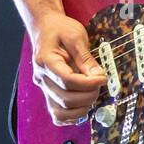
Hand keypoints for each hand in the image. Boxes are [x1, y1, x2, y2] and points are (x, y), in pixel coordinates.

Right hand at [29, 11, 107, 125]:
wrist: (45, 28)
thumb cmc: (60, 29)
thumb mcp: (75, 36)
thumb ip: (86, 57)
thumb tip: (98, 76)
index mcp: (46, 61)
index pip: (67, 80)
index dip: (88, 83)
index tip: (103, 78)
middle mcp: (41, 78)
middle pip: (64, 98)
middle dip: (88, 95)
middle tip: (100, 84)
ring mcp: (43, 87)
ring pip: (59, 111)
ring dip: (80, 109)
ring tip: (92, 95)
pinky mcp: (48, 93)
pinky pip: (56, 114)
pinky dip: (70, 116)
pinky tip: (83, 106)